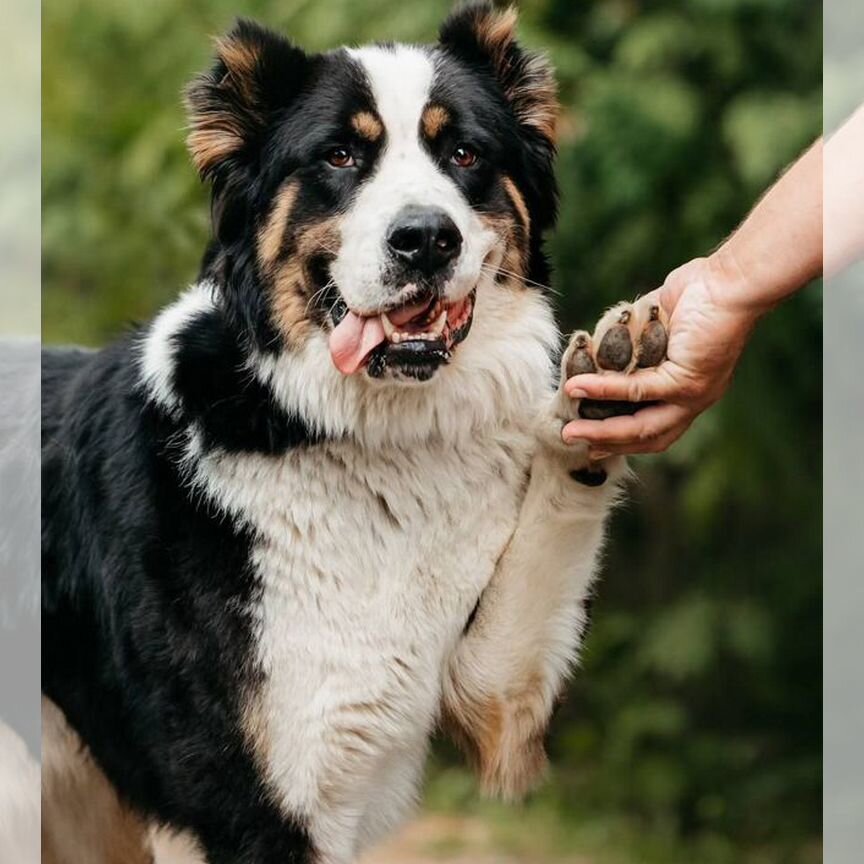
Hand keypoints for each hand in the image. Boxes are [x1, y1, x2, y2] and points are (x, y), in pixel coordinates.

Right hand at [561, 254, 761, 456]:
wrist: (731, 281)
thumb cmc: (698, 293)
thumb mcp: (656, 324)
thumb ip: (631, 342)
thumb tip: (596, 345)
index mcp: (689, 390)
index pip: (654, 429)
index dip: (621, 440)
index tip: (591, 445)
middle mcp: (694, 400)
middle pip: (646, 437)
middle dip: (606, 443)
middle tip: (573, 441)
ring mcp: (693, 395)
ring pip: (642, 425)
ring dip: (602, 431)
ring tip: (571, 430)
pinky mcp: (686, 380)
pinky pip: (637, 390)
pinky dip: (604, 392)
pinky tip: (578, 388)